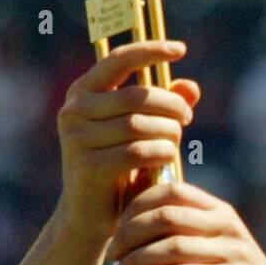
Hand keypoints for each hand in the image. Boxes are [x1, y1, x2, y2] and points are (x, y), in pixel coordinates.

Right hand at [55, 39, 199, 245]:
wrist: (90, 216)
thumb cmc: (119, 167)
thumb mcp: (142, 131)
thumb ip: (164, 106)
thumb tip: (192, 86)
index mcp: (82, 92)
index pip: (118, 60)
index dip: (150, 51)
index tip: (181, 48)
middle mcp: (74, 110)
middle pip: (138, 96)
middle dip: (171, 104)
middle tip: (188, 117)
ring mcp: (77, 138)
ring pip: (141, 125)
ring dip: (169, 132)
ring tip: (175, 142)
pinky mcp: (88, 166)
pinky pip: (139, 152)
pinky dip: (161, 153)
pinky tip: (167, 158)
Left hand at [105, 180, 265, 264]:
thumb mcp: (213, 254)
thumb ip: (185, 238)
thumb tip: (128, 230)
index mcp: (220, 212)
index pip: (170, 190)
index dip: (134, 206)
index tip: (113, 231)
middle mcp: (229, 226)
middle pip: (166, 216)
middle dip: (128, 235)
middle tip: (110, 257)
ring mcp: (236, 253)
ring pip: (172, 247)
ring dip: (136, 261)